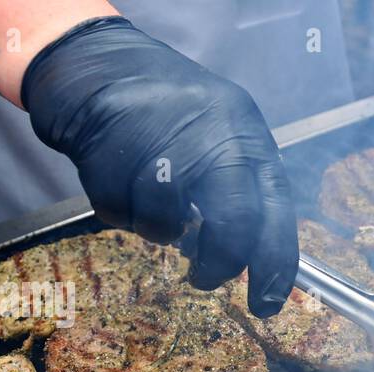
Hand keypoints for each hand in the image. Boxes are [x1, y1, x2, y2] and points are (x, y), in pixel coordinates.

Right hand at [21, 16, 296, 316]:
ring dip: (157, 230)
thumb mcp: (221, 137)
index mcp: (245, 137)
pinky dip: (121, 212)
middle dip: (221, 263)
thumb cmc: (169, 112)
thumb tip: (248, 257)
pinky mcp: (109, 154)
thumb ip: (237, 190)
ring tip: (151, 202)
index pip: (275, 211)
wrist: (98, 65)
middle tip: (205, 277)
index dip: (275, 264)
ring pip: (167, 226)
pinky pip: (121, 215)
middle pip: (234, 224)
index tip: (267, 303)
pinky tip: (121, 182)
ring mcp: (159, 145)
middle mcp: (210, 138)